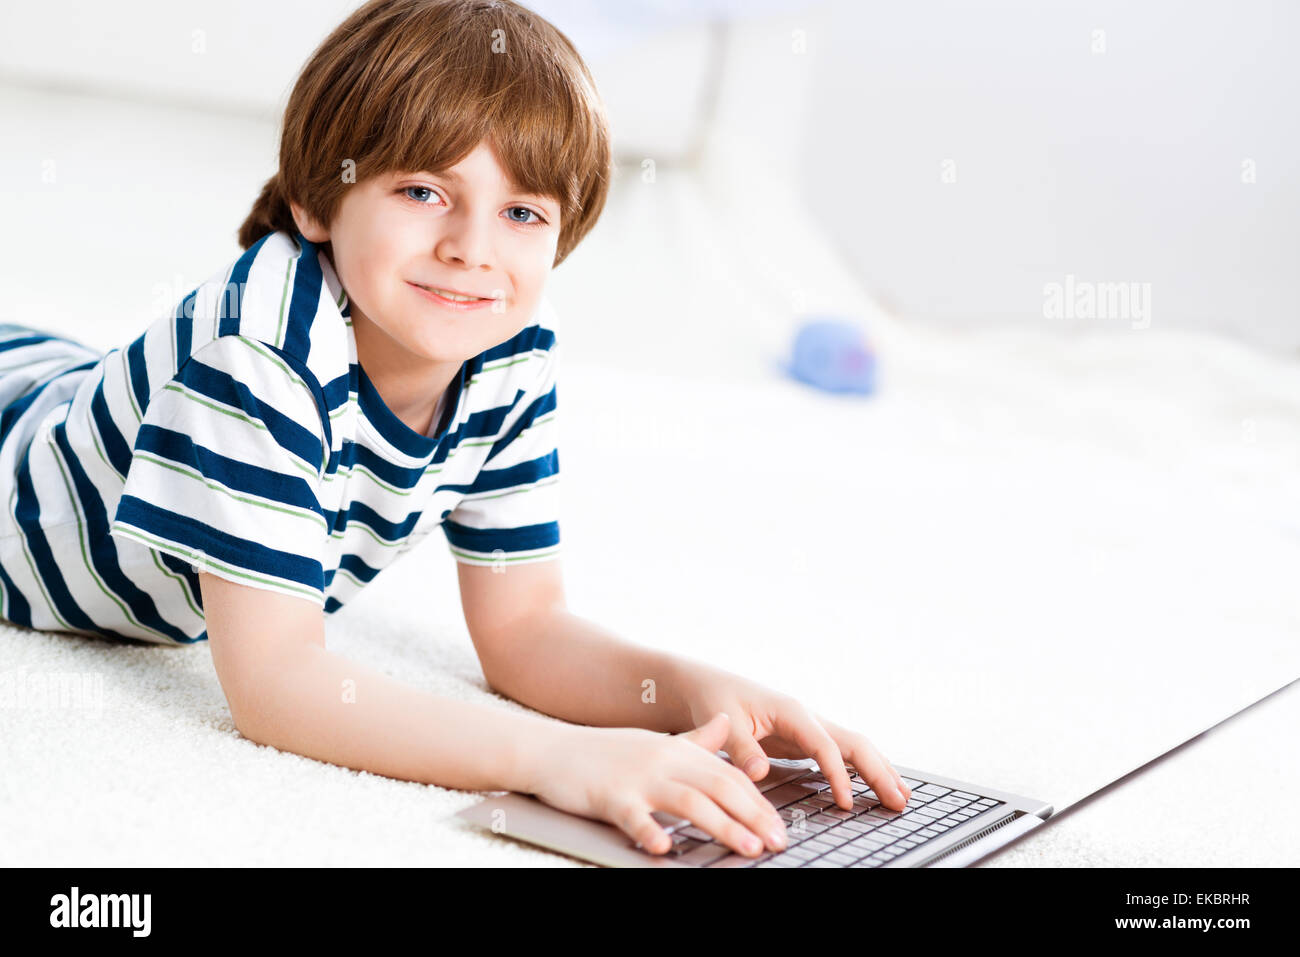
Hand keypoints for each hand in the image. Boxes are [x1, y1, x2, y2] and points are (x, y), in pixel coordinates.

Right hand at [528, 714, 789, 857]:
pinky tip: (666, 849)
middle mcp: (664, 761)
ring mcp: (637, 777)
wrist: (552, 749)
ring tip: (749, 849)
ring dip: (723, 826)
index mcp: (678, 751)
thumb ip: (695, 740)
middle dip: (754, 815)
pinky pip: (634, 816)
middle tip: (778, 841)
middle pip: (720, 787)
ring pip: (690, 801)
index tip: (780, 826)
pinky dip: (651, 831)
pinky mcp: (610, 795)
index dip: (758, 801)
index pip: (730, 776)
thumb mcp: (656, 742)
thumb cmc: (605, 753)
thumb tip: (726, 724)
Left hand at [684, 669, 911, 812]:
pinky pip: (841, 754)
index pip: (825, 746)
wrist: (708, 686)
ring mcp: (809, 728)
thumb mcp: (724, 722)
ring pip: (853, 748)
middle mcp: (808, 718)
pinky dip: (861, 769)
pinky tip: (874, 785)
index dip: (838, 775)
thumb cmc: (716, 699)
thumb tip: (759, 773)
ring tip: (901, 796)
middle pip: (854, 744)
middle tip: (899, 801)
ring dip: (878, 770)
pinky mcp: (804, 739)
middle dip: (878, 772)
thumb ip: (742, 748)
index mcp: (792, 712)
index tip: (847, 803)